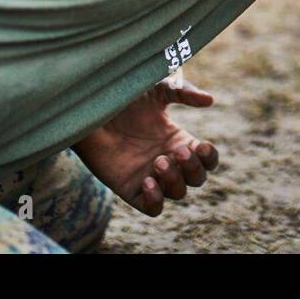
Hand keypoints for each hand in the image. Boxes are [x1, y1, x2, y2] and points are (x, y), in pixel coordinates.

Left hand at [72, 77, 219, 216]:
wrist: (90, 111)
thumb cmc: (122, 98)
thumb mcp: (156, 90)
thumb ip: (183, 92)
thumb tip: (210, 100)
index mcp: (177, 140)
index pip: (206, 159)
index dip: (209, 157)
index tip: (200, 145)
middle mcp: (167, 160)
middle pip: (196, 179)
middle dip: (192, 168)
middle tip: (177, 151)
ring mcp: (149, 176)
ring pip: (177, 193)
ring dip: (174, 180)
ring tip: (158, 160)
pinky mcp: (129, 188)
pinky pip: (152, 208)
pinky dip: (156, 199)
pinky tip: (149, 181)